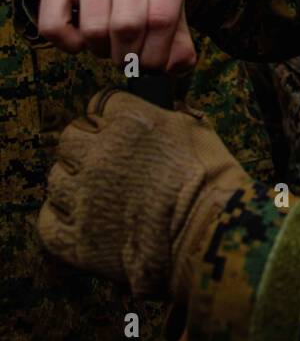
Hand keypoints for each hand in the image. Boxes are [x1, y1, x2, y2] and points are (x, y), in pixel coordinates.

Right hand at [38, 0, 196, 71]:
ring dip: (101, 51)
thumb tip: (174, 67)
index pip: (162, 20)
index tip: (150, 64)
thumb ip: (179, 40)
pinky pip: (55, 27)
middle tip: (128, 57)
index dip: (155, 56)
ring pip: (94, 30)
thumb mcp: (174, 1)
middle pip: (126, 27)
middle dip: (128, 56)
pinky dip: (70, 45)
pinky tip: (82, 37)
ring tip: (109, 43)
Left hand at [38, 89, 253, 298]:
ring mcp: (82, 196)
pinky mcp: (75, 238)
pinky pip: (47, 221)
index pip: (100, 103)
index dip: (110, 118)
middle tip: (107, 165)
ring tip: (98, 198)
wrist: (207, 238)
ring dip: (73, 184)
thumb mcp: (196, 130)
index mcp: (128, 121)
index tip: (118, 129)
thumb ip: (169, 115)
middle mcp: (98, 153)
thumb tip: (161, 112)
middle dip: (86, 147)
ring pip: (56, 177)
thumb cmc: (210, 183)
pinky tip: (82, 222)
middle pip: (70, 137)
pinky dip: (61, 220)